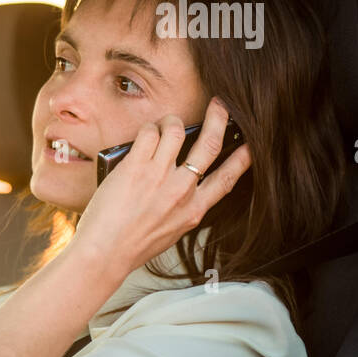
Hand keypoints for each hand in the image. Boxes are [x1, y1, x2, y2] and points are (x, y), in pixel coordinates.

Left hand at [69, 97, 250, 275]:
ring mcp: (160, 177)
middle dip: (218, 118)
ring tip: (166, 123)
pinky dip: (149, 128)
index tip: (252, 144)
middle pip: (210, 144)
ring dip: (172, 121)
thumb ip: (183, 208)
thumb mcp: (171, 231)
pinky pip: (149, 133)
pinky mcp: (136, 167)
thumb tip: (184, 185)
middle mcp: (182, 190)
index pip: (228, 178)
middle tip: (220, 103)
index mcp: (194, 210)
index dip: (244, 157)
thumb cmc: (132, 246)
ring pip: (176, 131)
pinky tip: (146, 133)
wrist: (105, 253)